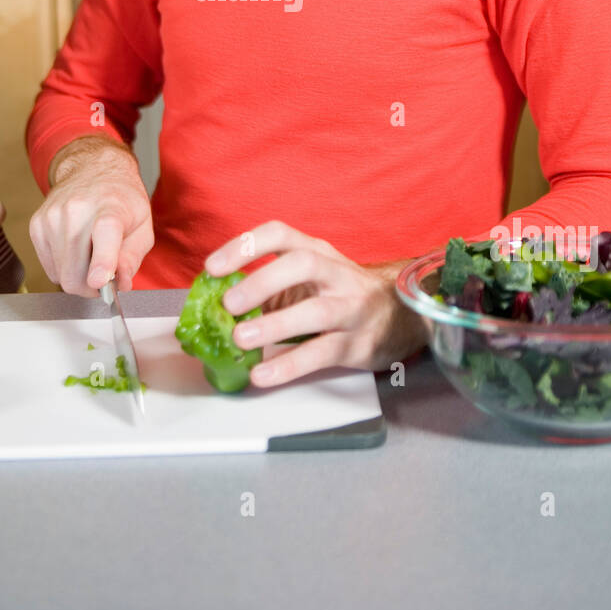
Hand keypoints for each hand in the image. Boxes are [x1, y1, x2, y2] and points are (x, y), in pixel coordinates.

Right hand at [29, 136, 153, 295]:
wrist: (92, 168)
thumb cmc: (120, 199)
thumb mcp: (142, 225)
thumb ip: (133, 257)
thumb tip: (121, 283)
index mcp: (110, 208)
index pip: (104, 233)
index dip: (102, 262)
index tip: (98, 281)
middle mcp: (77, 210)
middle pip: (75, 270)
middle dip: (91, 286)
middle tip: (104, 278)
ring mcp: (53, 217)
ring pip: (61, 275)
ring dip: (78, 276)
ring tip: (91, 257)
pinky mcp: (37, 225)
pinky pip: (49, 268)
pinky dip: (64, 267)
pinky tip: (76, 249)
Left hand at [204, 221, 425, 387]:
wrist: (398, 314)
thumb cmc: (338, 294)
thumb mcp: (308, 280)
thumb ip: (267, 289)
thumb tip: (212, 307)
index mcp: (316, 251)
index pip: (279, 234)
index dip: (244, 246)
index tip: (212, 268)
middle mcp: (336, 273)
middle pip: (301, 264)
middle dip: (262, 281)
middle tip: (230, 304)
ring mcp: (350, 307)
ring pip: (315, 311)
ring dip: (275, 325)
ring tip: (240, 339)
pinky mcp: (357, 343)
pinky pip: (322, 353)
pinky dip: (289, 365)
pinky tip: (263, 375)